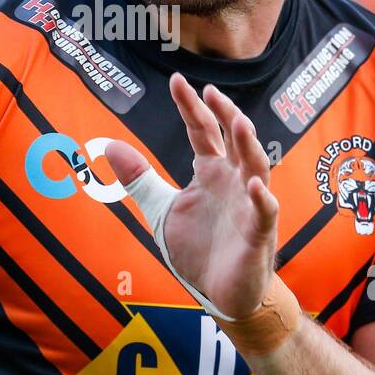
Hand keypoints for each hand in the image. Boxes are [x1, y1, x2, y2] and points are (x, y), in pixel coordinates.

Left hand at [105, 73, 278, 319]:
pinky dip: (262, 198)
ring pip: (256, 167)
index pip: (203, 130)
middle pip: (234, 139)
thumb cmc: (198, 249)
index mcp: (211, 171)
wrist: (220, 294)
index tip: (177, 80)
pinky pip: (265, 212)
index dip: (191, 106)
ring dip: (249, 145)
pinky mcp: (259, 234)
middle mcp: (234, 180)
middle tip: (209, 92)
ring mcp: (250, 205)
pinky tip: (255, 185)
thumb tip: (109, 146)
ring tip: (239, 123)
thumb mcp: (161, 210)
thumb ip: (139, 179)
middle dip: (225, 114)